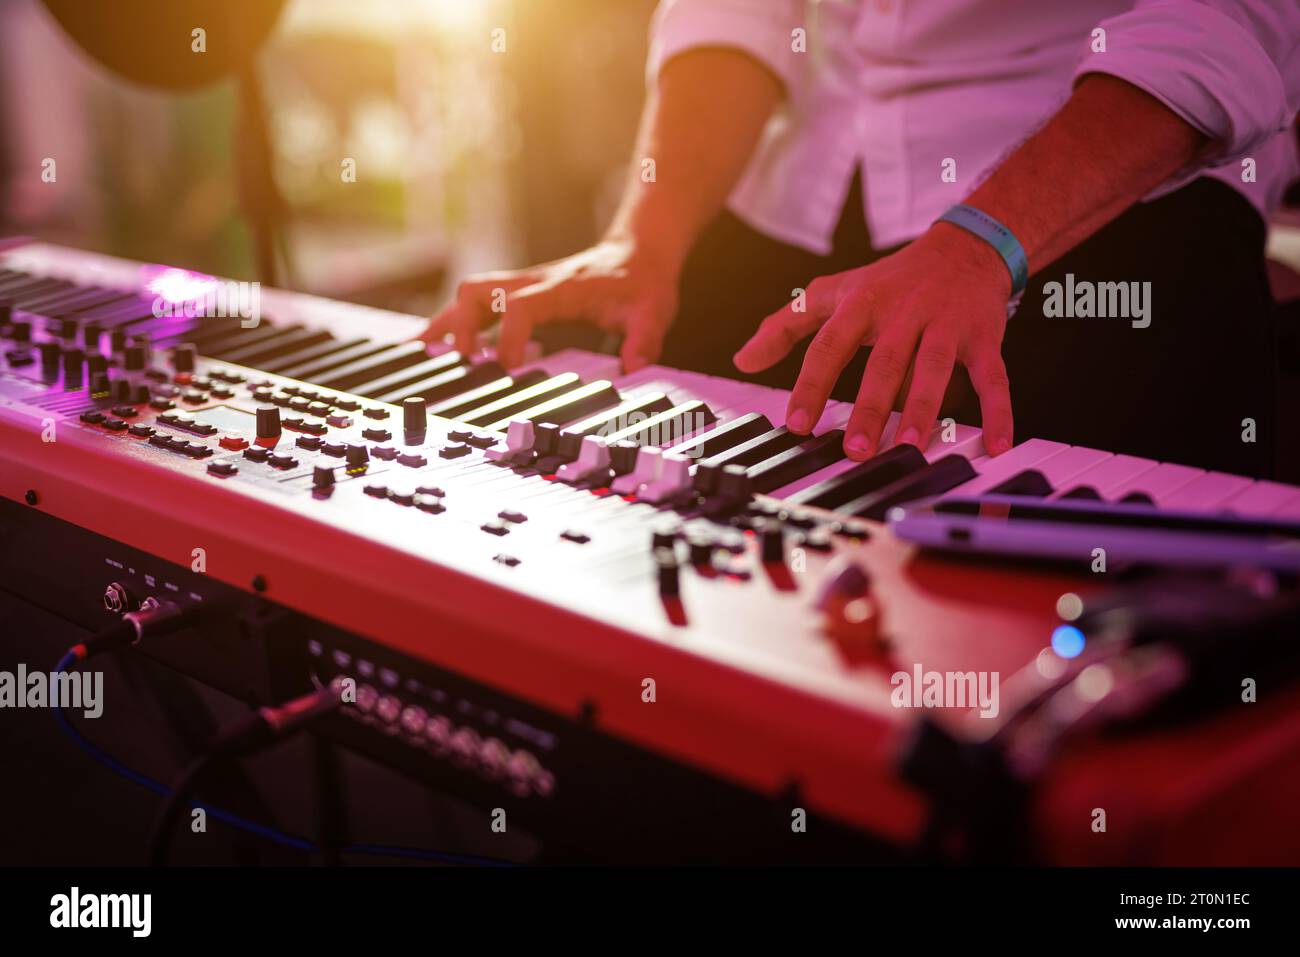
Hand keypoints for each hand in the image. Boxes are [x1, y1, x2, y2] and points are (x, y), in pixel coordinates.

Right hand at [417, 238, 679, 370]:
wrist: (639, 251)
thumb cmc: (642, 282)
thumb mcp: (654, 312)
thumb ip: (644, 340)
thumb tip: (632, 367)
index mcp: (560, 288)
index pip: (518, 307)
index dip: (507, 338)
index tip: (506, 369)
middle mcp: (533, 283)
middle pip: (476, 292)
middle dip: (458, 327)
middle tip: (457, 364)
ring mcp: (522, 287)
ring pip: (468, 296)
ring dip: (445, 324)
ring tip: (421, 357)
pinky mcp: (519, 295)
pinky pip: (476, 305)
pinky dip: (454, 324)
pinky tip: (438, 348)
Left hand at [733, 223, 1014, 460]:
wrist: (965, 247)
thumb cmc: (892, 280)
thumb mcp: (834, 293)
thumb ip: (787, 325)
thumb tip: (743, 358)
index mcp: (861, 304)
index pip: (829, 346)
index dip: (811, 385)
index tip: (798, 424)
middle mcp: (904, 313)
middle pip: (884, 363)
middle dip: (870, 408)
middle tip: (856, 449)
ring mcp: (945, 326)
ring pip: (934, 370)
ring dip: (923, 410)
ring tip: (910, 446)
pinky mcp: (984, 337)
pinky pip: (993, 378)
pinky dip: (998, 411)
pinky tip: (995, 444)